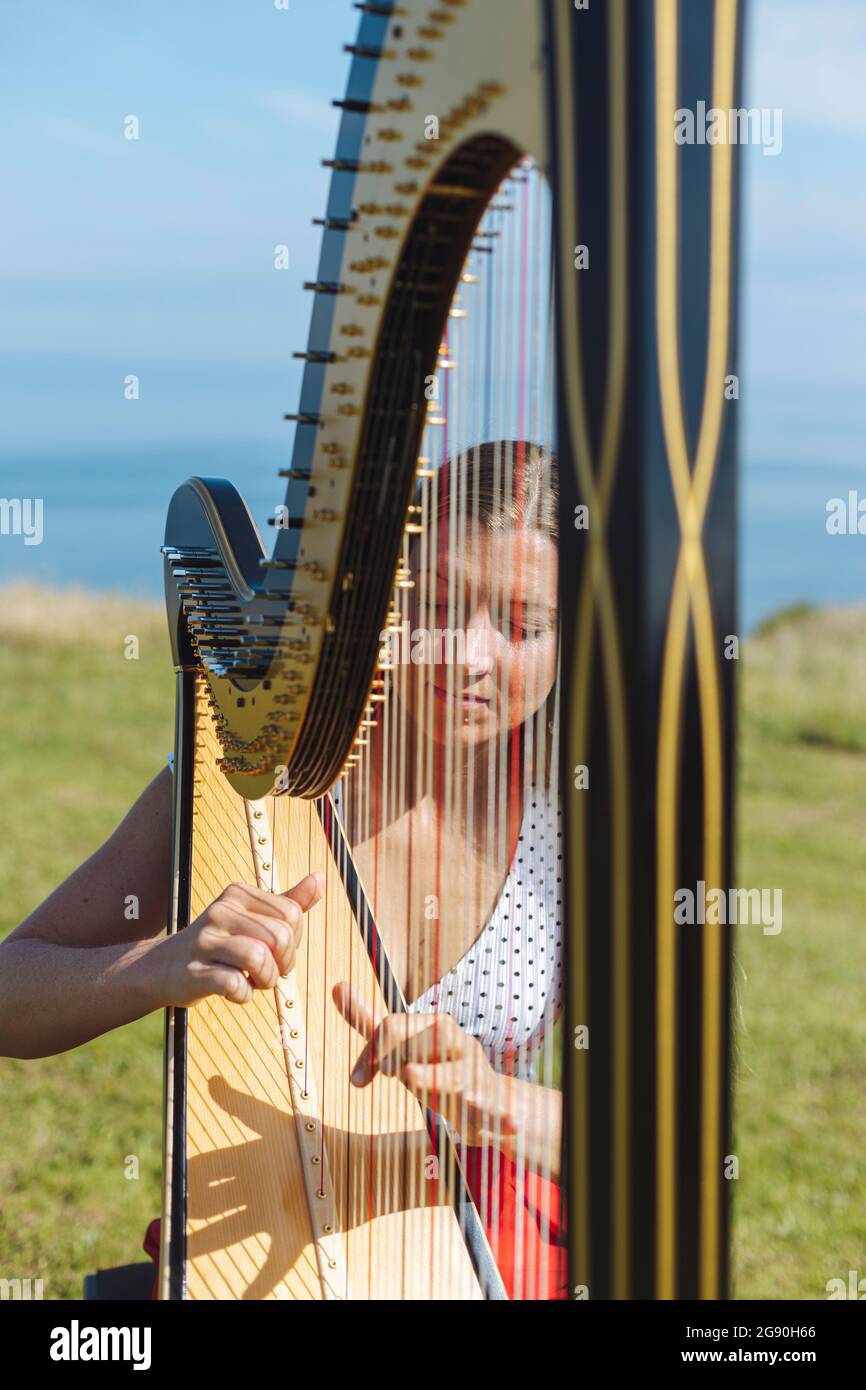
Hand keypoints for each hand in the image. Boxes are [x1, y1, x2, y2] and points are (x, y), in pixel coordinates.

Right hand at [146, 874, 322, 1007]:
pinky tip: (235, 991)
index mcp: (238, 894)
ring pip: (259, 958)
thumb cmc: (219, 943)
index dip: (294, 941)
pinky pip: (234, 984)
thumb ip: (289, 901)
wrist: (164, 967)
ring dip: (266, 980)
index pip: (290, 914)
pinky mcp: (194, 972)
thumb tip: (320, 878)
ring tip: (254, 981)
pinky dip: (243, 995)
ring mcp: (205, 941)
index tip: (278, 953)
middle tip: (268, 972)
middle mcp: (221, 912)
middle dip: (283, 964)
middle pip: (279, 937)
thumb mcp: (252, 917)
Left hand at [333, 982, 517, 1145]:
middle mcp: (459, 1044)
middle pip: (423, 1042)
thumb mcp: (403, 1047)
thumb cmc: (437, 1071)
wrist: (491, 1104)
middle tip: (397, 1077)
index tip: (359, 1080)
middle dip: (400, 1063)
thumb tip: (336, 985)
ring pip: (453, 1076)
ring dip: (433, 1079)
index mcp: (437, 1026)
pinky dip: (503, 1116)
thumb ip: (369, 1022)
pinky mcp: (492, 1108)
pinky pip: (499, 1110)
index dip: (371, 1054)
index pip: (393, 1027)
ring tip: (411, 1077)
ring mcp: (476, 1075)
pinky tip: (507, 1121)